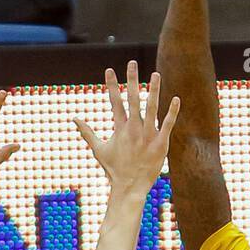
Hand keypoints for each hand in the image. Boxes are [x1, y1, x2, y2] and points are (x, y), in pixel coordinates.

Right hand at [75, 62, 179, 197]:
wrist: (129, 187)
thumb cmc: (113, 169)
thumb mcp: (98, 149)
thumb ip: (87, 132)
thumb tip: (74, 119)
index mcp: (119, 128)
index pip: (114, 102)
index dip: (111, 85)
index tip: (109, 70)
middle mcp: (133, 129)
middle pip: (132, 99)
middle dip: (131, 80)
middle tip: (132, 63)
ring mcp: (147, 135)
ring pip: (152, 108)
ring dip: (153, 91)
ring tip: (155, 75)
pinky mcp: (160, 143)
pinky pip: (167, 124)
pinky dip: (171, 112)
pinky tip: (175, 99)